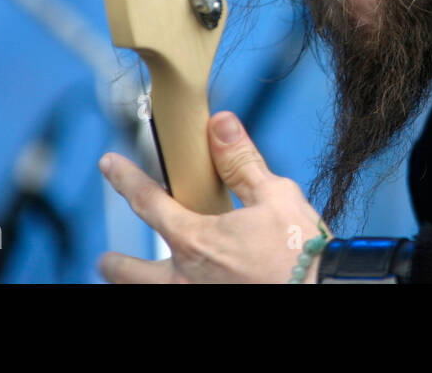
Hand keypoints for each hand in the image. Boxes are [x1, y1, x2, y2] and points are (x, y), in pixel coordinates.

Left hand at [97, 111, 328, 282]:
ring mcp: (198, 298)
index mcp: (196, 240)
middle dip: (116, 265)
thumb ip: (242, 161)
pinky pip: (182, 299)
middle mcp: (186, 277)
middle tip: (105, 259)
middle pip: (132, 273)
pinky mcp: (215, 308)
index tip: (108, 165)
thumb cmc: (301, 251)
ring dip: (137, 284)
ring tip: (130, 280)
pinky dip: (174, 291)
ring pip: (150, 294)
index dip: (125, 179)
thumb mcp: (275, 195)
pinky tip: (187, 285)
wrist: (326, 293)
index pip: (148, 201)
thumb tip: (220, 123)